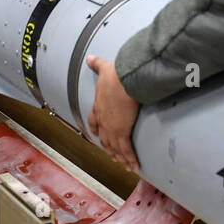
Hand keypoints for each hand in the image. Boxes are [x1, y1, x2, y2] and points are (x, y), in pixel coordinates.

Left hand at [86, 55, 139, 171]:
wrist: (124, 82)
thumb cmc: (116, 75)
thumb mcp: (104, 68)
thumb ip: (96, 64)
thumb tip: (89, 57)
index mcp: (98, 107)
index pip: (94, 121)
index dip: (97, 129)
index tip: (98, 135)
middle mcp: (103, 120)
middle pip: (105, 139)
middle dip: (109, 149)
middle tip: (113, 157)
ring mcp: (112, 128)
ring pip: (115, 148)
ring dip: (120, 158)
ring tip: (125, 166)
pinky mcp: (123, 132)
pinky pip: (126, 149)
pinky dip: (130, 159)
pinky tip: (134, 166)